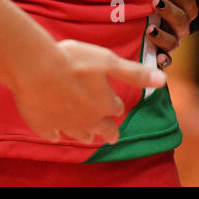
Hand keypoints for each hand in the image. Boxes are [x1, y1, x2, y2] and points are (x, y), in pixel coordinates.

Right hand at [9, 39, 165, 144]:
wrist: (35, 68)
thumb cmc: (73, 61)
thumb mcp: (109, 62)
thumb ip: (135, 73)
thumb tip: (163, 80)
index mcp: (103, 105)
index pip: (115, 108)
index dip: (114, 105)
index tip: (114, 103)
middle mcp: (86, 119)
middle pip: (101, 130)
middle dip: (106, 131)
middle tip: (111, 137)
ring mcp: (63, 124)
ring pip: (78, 134)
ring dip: (83, 134)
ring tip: (87, 137)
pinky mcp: (42, 125)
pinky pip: (51, 134)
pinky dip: (54, 134)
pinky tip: (54, 133)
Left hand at [147, 0, 197, 67]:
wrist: (125, 13)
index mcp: (180, 5)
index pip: (188, 2)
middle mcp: (178, 22)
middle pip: (183, 22)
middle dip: (171, 12)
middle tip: (155, 2)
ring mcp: (170, 38)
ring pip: (175, 41)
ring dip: (164, 36)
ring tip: (149, 29)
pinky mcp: (159, 51)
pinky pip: (166, 60)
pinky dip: (163, 59)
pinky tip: (158, 59)